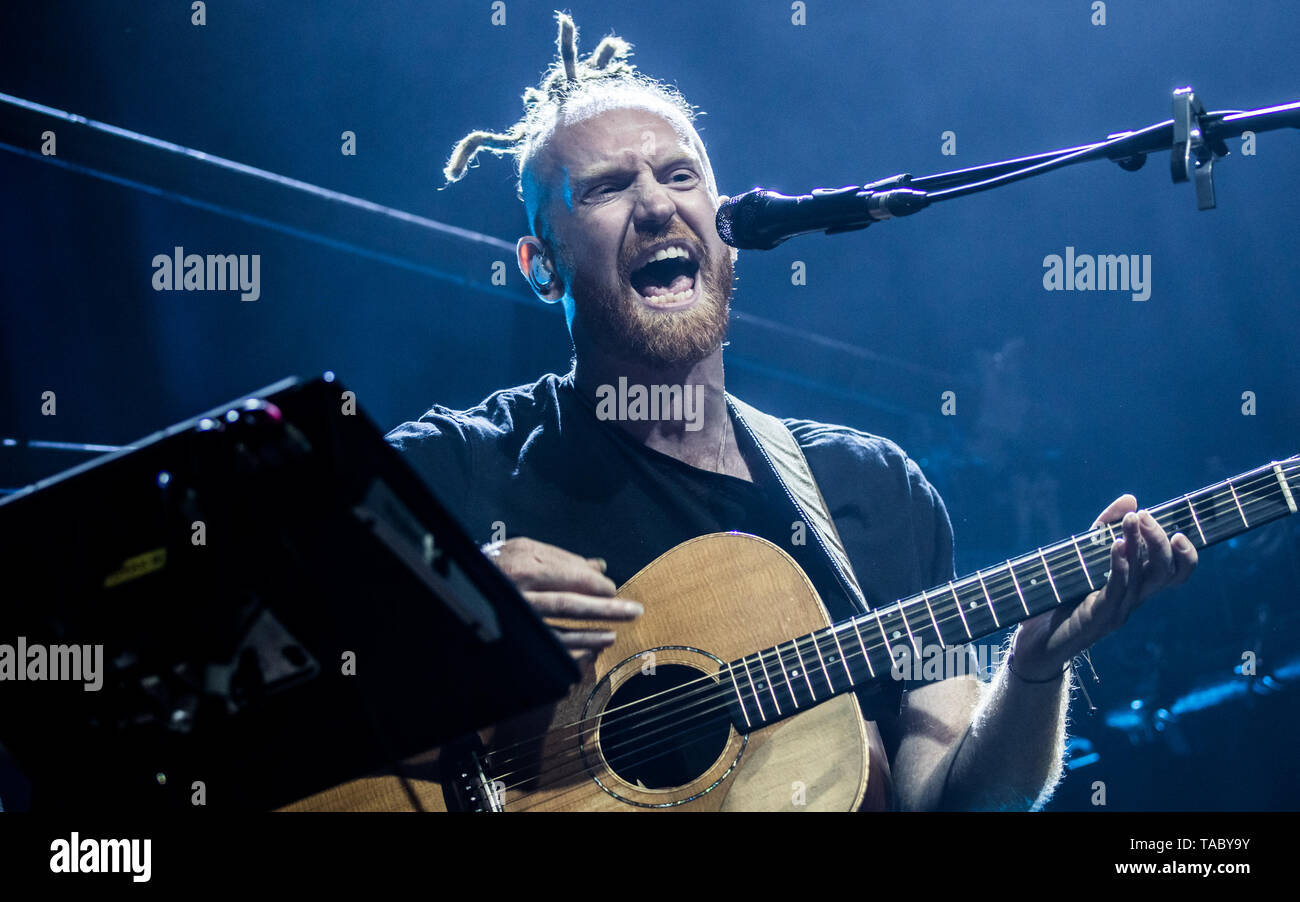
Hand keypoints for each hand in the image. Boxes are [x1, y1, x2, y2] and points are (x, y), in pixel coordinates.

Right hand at [481, 537, 641, 657]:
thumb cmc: (497, 564)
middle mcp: (519, 591)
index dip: (597, 584)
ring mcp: (515, 617)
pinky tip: (590, 651)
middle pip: (570, 603)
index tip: (614, 589)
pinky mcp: (514, 637)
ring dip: (592, 633)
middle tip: (633, 611)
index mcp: (524, 564)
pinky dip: (571, 650)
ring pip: (560, 630)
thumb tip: (599, 565)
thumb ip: (562, 558)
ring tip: (614, 634)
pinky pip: (547, 648)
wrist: (457, 583)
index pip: (571, 575)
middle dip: (606, 609)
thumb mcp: (525, 550)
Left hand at [1011, 494, 1197, 679]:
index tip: (1179, 531)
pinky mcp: (1099, 617)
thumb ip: (1105, 529)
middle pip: (1165, 572)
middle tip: (1144, 515)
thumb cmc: (1062, 595)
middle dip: (1159, 541)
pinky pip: (1117, 590)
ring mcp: (1119, 610)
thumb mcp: (1084, 556)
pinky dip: (1120, 566)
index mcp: (1136, 587)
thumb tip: (1130, 498)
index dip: (1186, 555)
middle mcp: (1134, 600)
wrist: (1036, 639)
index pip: (1175, 574)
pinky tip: (1116, 546)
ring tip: (1133, 519)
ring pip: (1143, 578)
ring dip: (1140, 545)